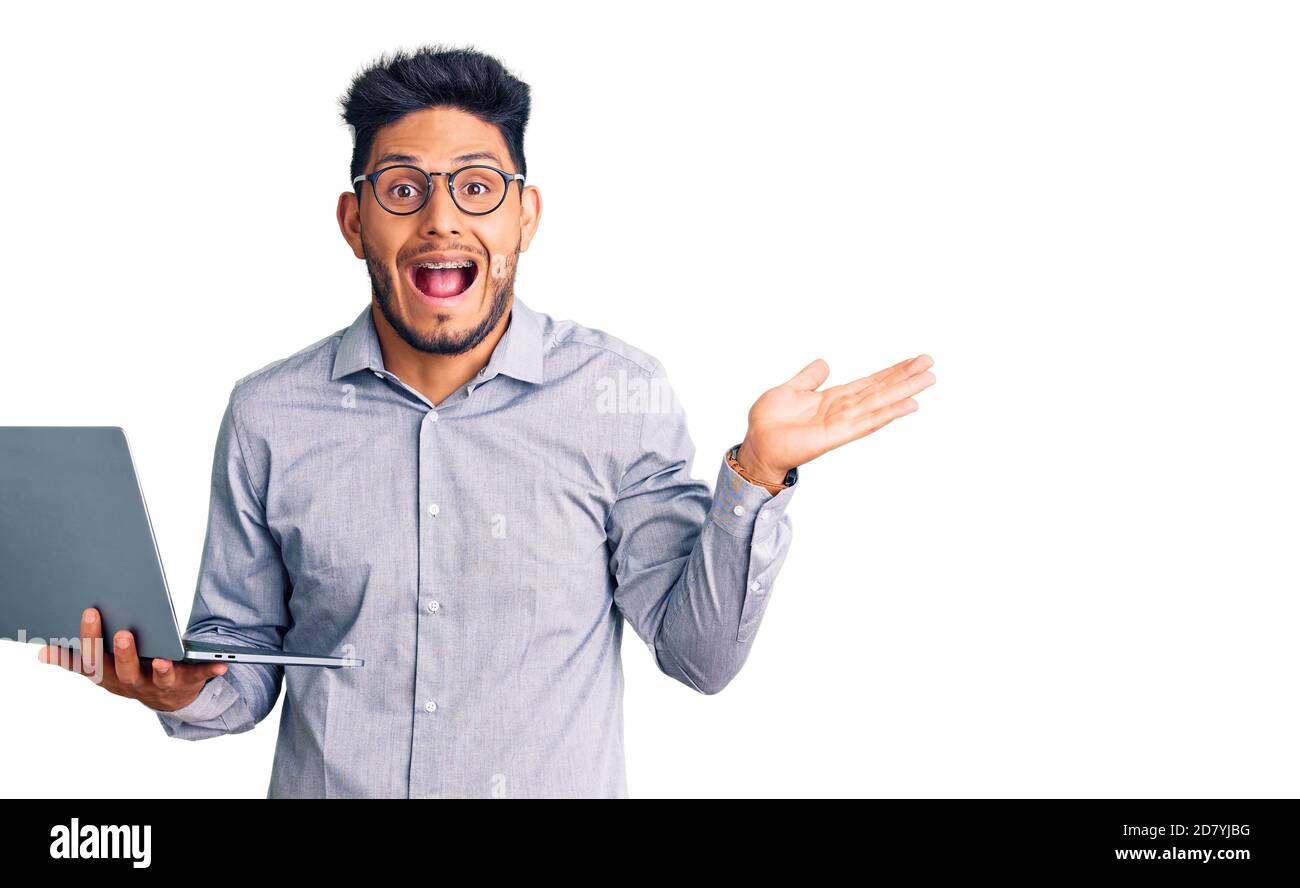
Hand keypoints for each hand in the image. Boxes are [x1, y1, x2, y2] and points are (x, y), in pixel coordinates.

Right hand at [35, 607, 227, 711]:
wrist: (167, 698)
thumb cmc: (130, 673)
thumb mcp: (102, 669)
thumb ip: (76, 660)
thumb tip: (44, 651)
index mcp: (109, 676)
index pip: (94, 659)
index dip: (90, 639)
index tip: (91, 611)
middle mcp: (132, 683)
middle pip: (125, 671)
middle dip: (123, 653)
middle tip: (123, 633)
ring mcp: (159, 685)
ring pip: (159, 678)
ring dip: (162, 669)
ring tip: (163, 658)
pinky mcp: (187, 684)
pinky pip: (200, 677)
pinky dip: (210, 670)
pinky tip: (223, 664)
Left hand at [737, 353, 935, 480]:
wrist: (756, 444)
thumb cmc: (769, 421)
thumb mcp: (790, 390)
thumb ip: (809, 378)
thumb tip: (824, 363)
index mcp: (833, 398)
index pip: (869, 382)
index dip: (891, 371)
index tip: (914, 360)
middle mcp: (843, 409)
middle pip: (881, 390)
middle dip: (905, 377)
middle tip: (931, 363)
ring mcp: (842, 422)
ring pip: (880, 403)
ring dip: (904, 391)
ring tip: (928, 380)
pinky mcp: (836, 435)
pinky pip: (866, 423)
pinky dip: (888, 414)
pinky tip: (908, 405)